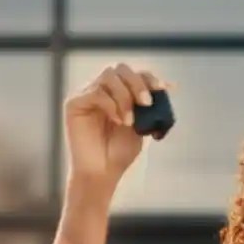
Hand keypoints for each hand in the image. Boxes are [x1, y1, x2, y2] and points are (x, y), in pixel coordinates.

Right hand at [63, 64, 166, 204]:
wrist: (102, 174)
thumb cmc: (120, 152)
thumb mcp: (142, 125)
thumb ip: (151, 106)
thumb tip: (170, 85)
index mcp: (117, 92)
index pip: (133, 73)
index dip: (148, 77)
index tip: (162, 89)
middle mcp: (101, 89)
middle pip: (120, 69)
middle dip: (137, 84)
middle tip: (146, 103)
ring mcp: (86, 94)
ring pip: (108, 77)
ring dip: (124, 96)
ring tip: (130, 121)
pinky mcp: (74, 103)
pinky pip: (95, 92)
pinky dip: (111, 105)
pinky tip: (118, 121)